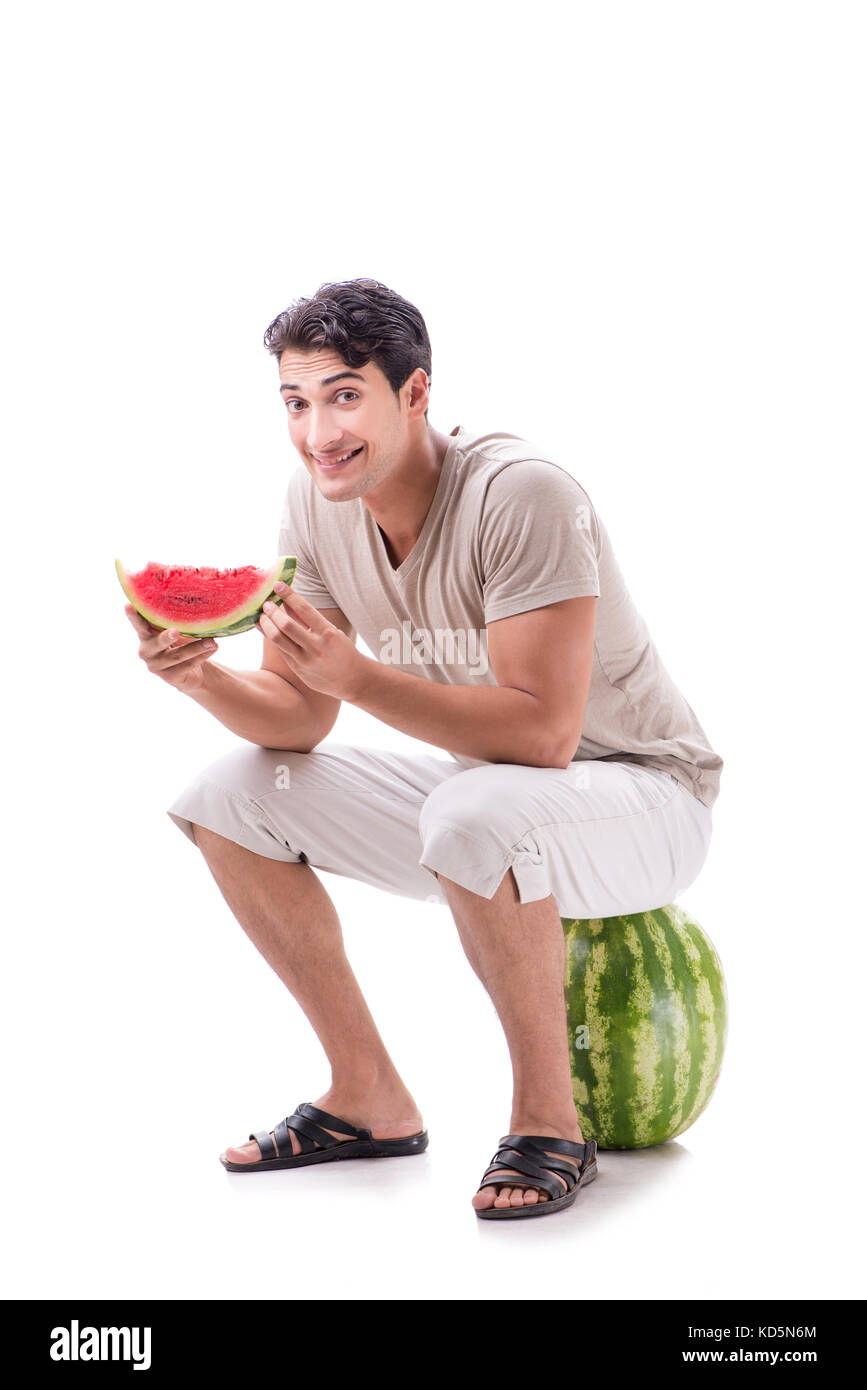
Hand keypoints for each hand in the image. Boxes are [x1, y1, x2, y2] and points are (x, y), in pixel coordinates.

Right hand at [125, 605, 218, 692]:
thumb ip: (171, 619)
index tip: (128, 606)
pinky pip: (188, 665)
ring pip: (178, 656)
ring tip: (211, 641)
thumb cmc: (179, 643)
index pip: (138, 624)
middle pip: (157, 642)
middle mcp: (147, 651)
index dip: (133, 616)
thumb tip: (187, 599)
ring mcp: (156, 666)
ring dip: (196, 648)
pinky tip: (213, 648)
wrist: (189, 671)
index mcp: (145, 635)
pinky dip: (202, 656)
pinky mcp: (169, 677)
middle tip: (175, 631)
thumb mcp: (174, 630)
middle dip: (166, 637)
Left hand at [257, 583, 366, 700]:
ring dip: (266, 625)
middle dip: (273, 612)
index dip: (289, 595)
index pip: (305, 609)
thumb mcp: (331, 632)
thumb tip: (288, 602)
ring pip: (279, 639)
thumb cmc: (343, 651)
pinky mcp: (299, 670)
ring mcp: (306, 660)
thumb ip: (309, 620)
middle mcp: (316, 646)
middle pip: (287, 625)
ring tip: (261, 616)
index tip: (278, 585)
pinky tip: (264, 629)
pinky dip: (271, 638)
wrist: (354, 680)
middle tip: (266, 603)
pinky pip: (281, 650)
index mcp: (328, 633)